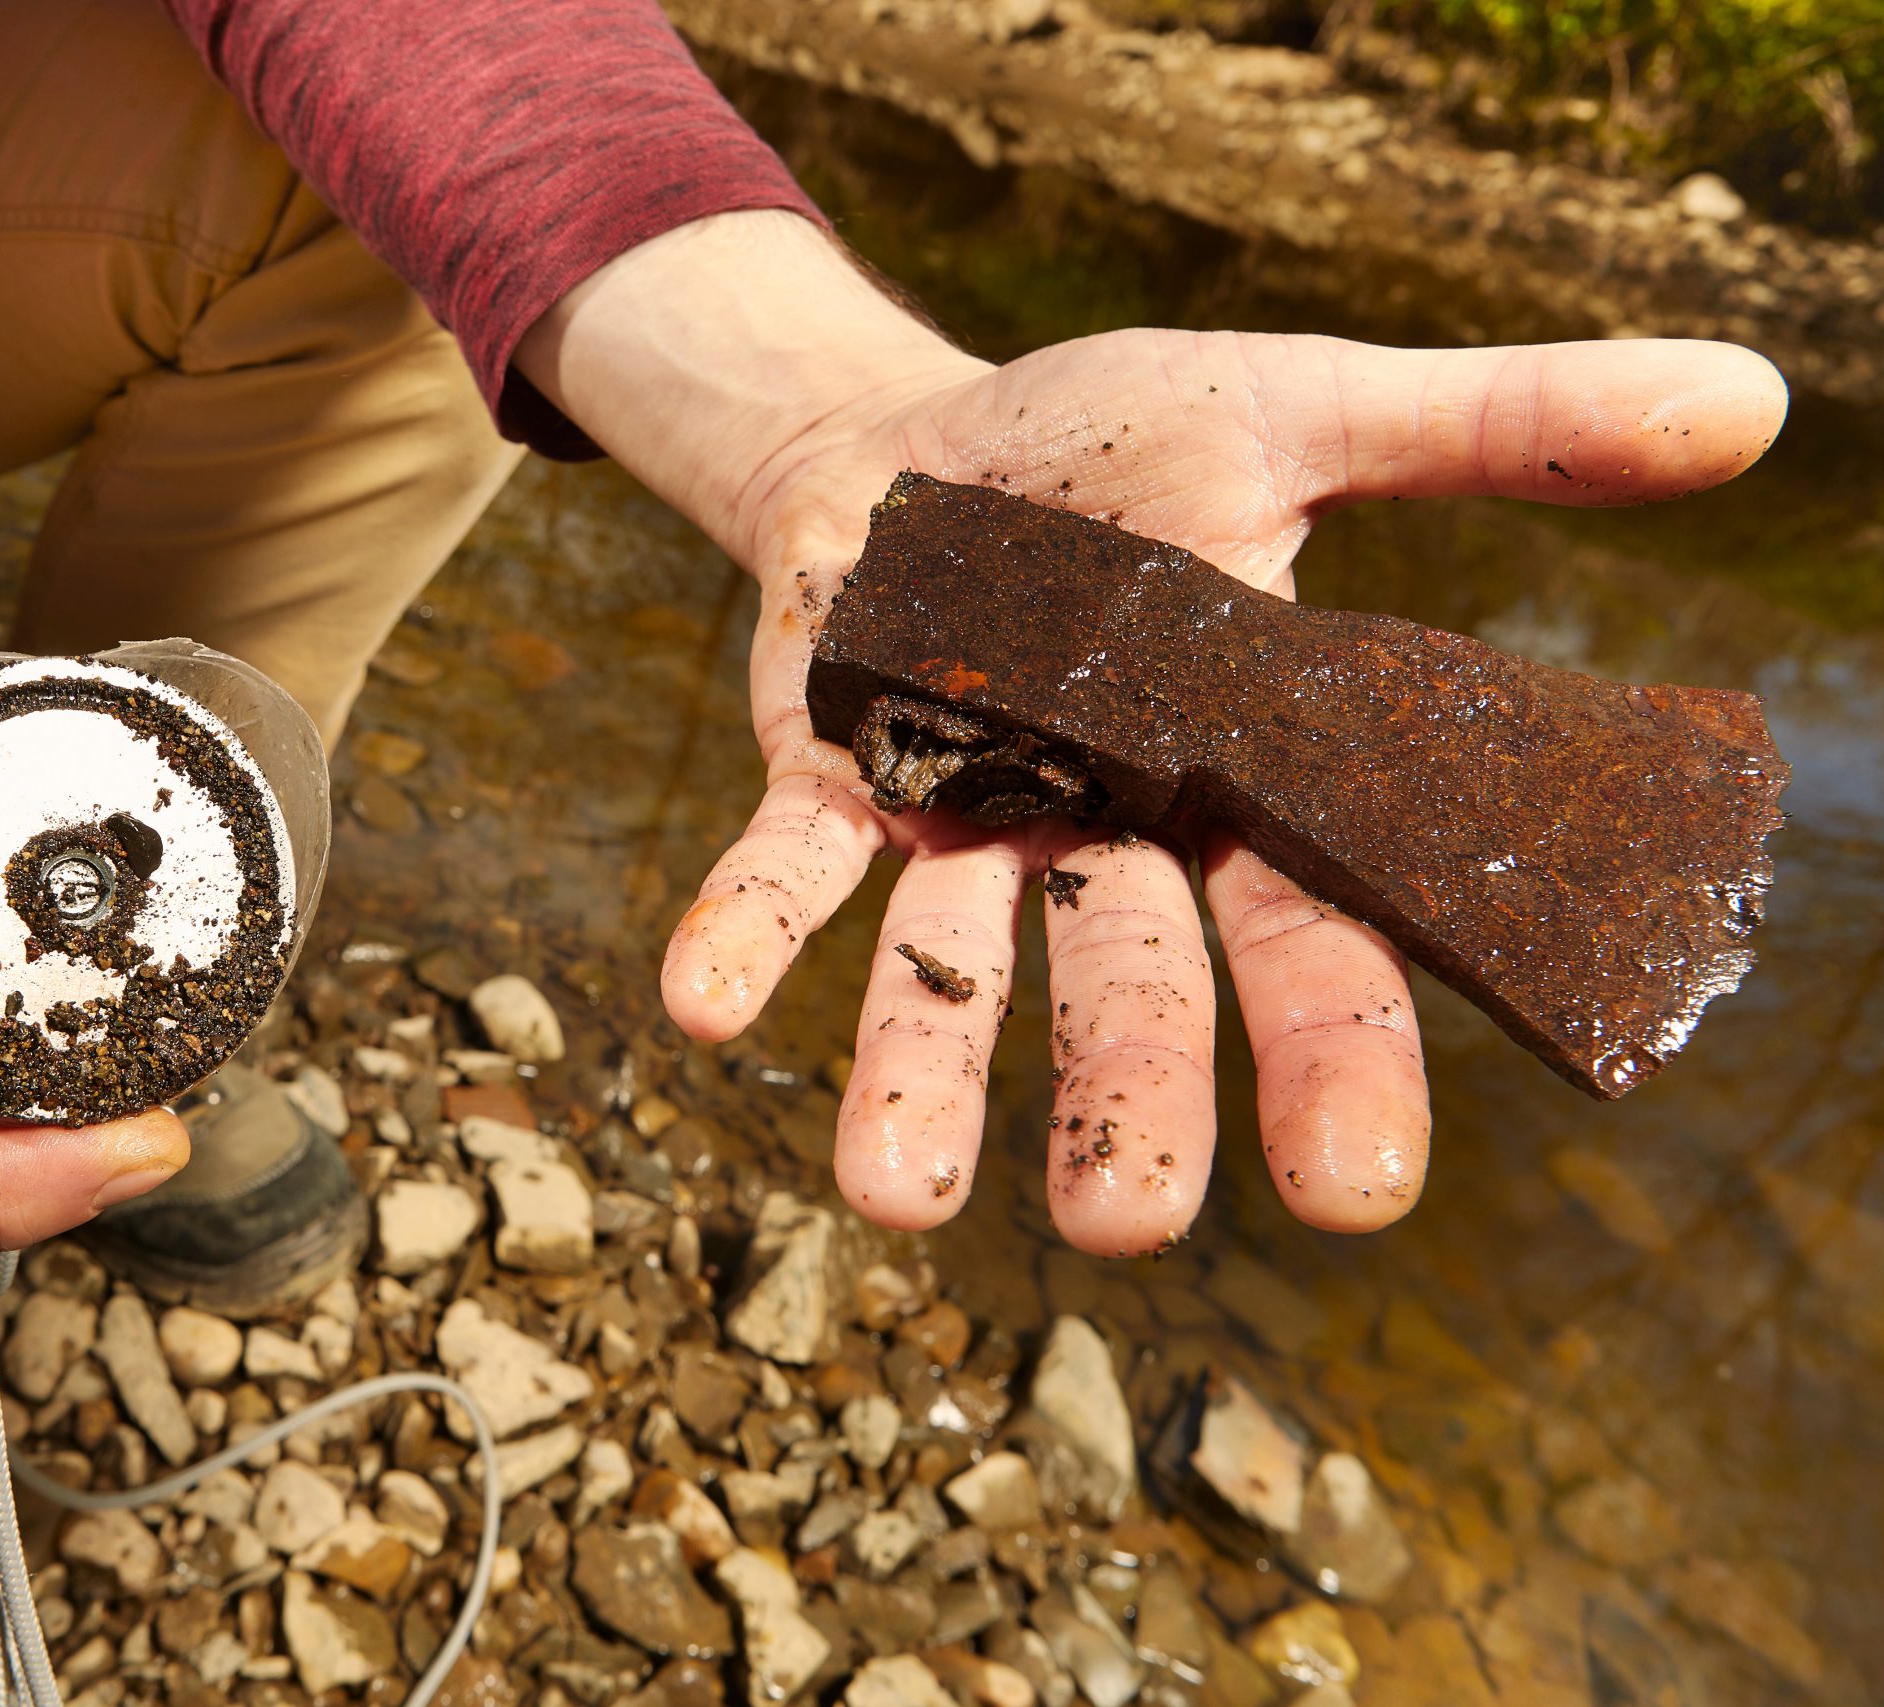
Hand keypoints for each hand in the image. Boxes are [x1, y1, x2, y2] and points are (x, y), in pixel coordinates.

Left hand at [521, 218, 1786, 1253]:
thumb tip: (1757, 398)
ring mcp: (954, 823)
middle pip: (1134, 983)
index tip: (1354, 1193)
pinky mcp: (824, 786)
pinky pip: (785, 875)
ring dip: (921, 1075)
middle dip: (1128, 1099)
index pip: (1315, 935)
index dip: (1338, 1060)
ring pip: (952, 970)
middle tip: (1122, 1226)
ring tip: (893, 1195)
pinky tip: (709, 1011)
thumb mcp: (1301, 410)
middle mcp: (1101, 833)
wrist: (905, 434)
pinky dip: (749, 938)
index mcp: (1240, 774)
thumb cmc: (1116, 443)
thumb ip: (1501, 428)